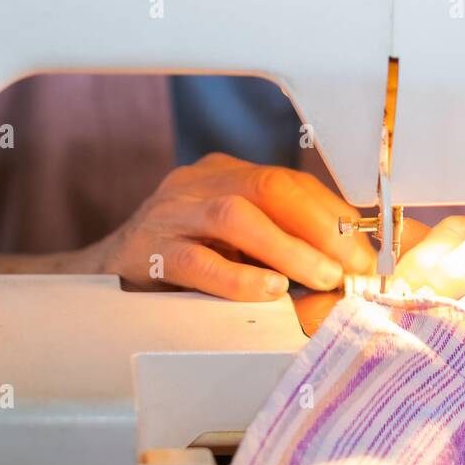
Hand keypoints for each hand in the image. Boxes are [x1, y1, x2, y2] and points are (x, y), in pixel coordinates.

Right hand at [89, 153, 375, 300]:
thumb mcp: (234, 242)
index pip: (289, 181)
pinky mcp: (146, 251)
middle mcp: (199, 183)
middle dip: (319, 226)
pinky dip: (236, 276)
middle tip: (351, 266)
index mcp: (226, 174)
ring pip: (235, 216)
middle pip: (269, 187)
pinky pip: (195, 259)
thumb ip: (284, 244)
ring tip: (321, 277)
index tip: (366, 250)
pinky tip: (267, 291)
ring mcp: (170, 214)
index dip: (333, 214)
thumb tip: (354, 263)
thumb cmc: (180, 262)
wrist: (99, 278)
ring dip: (286, 247)